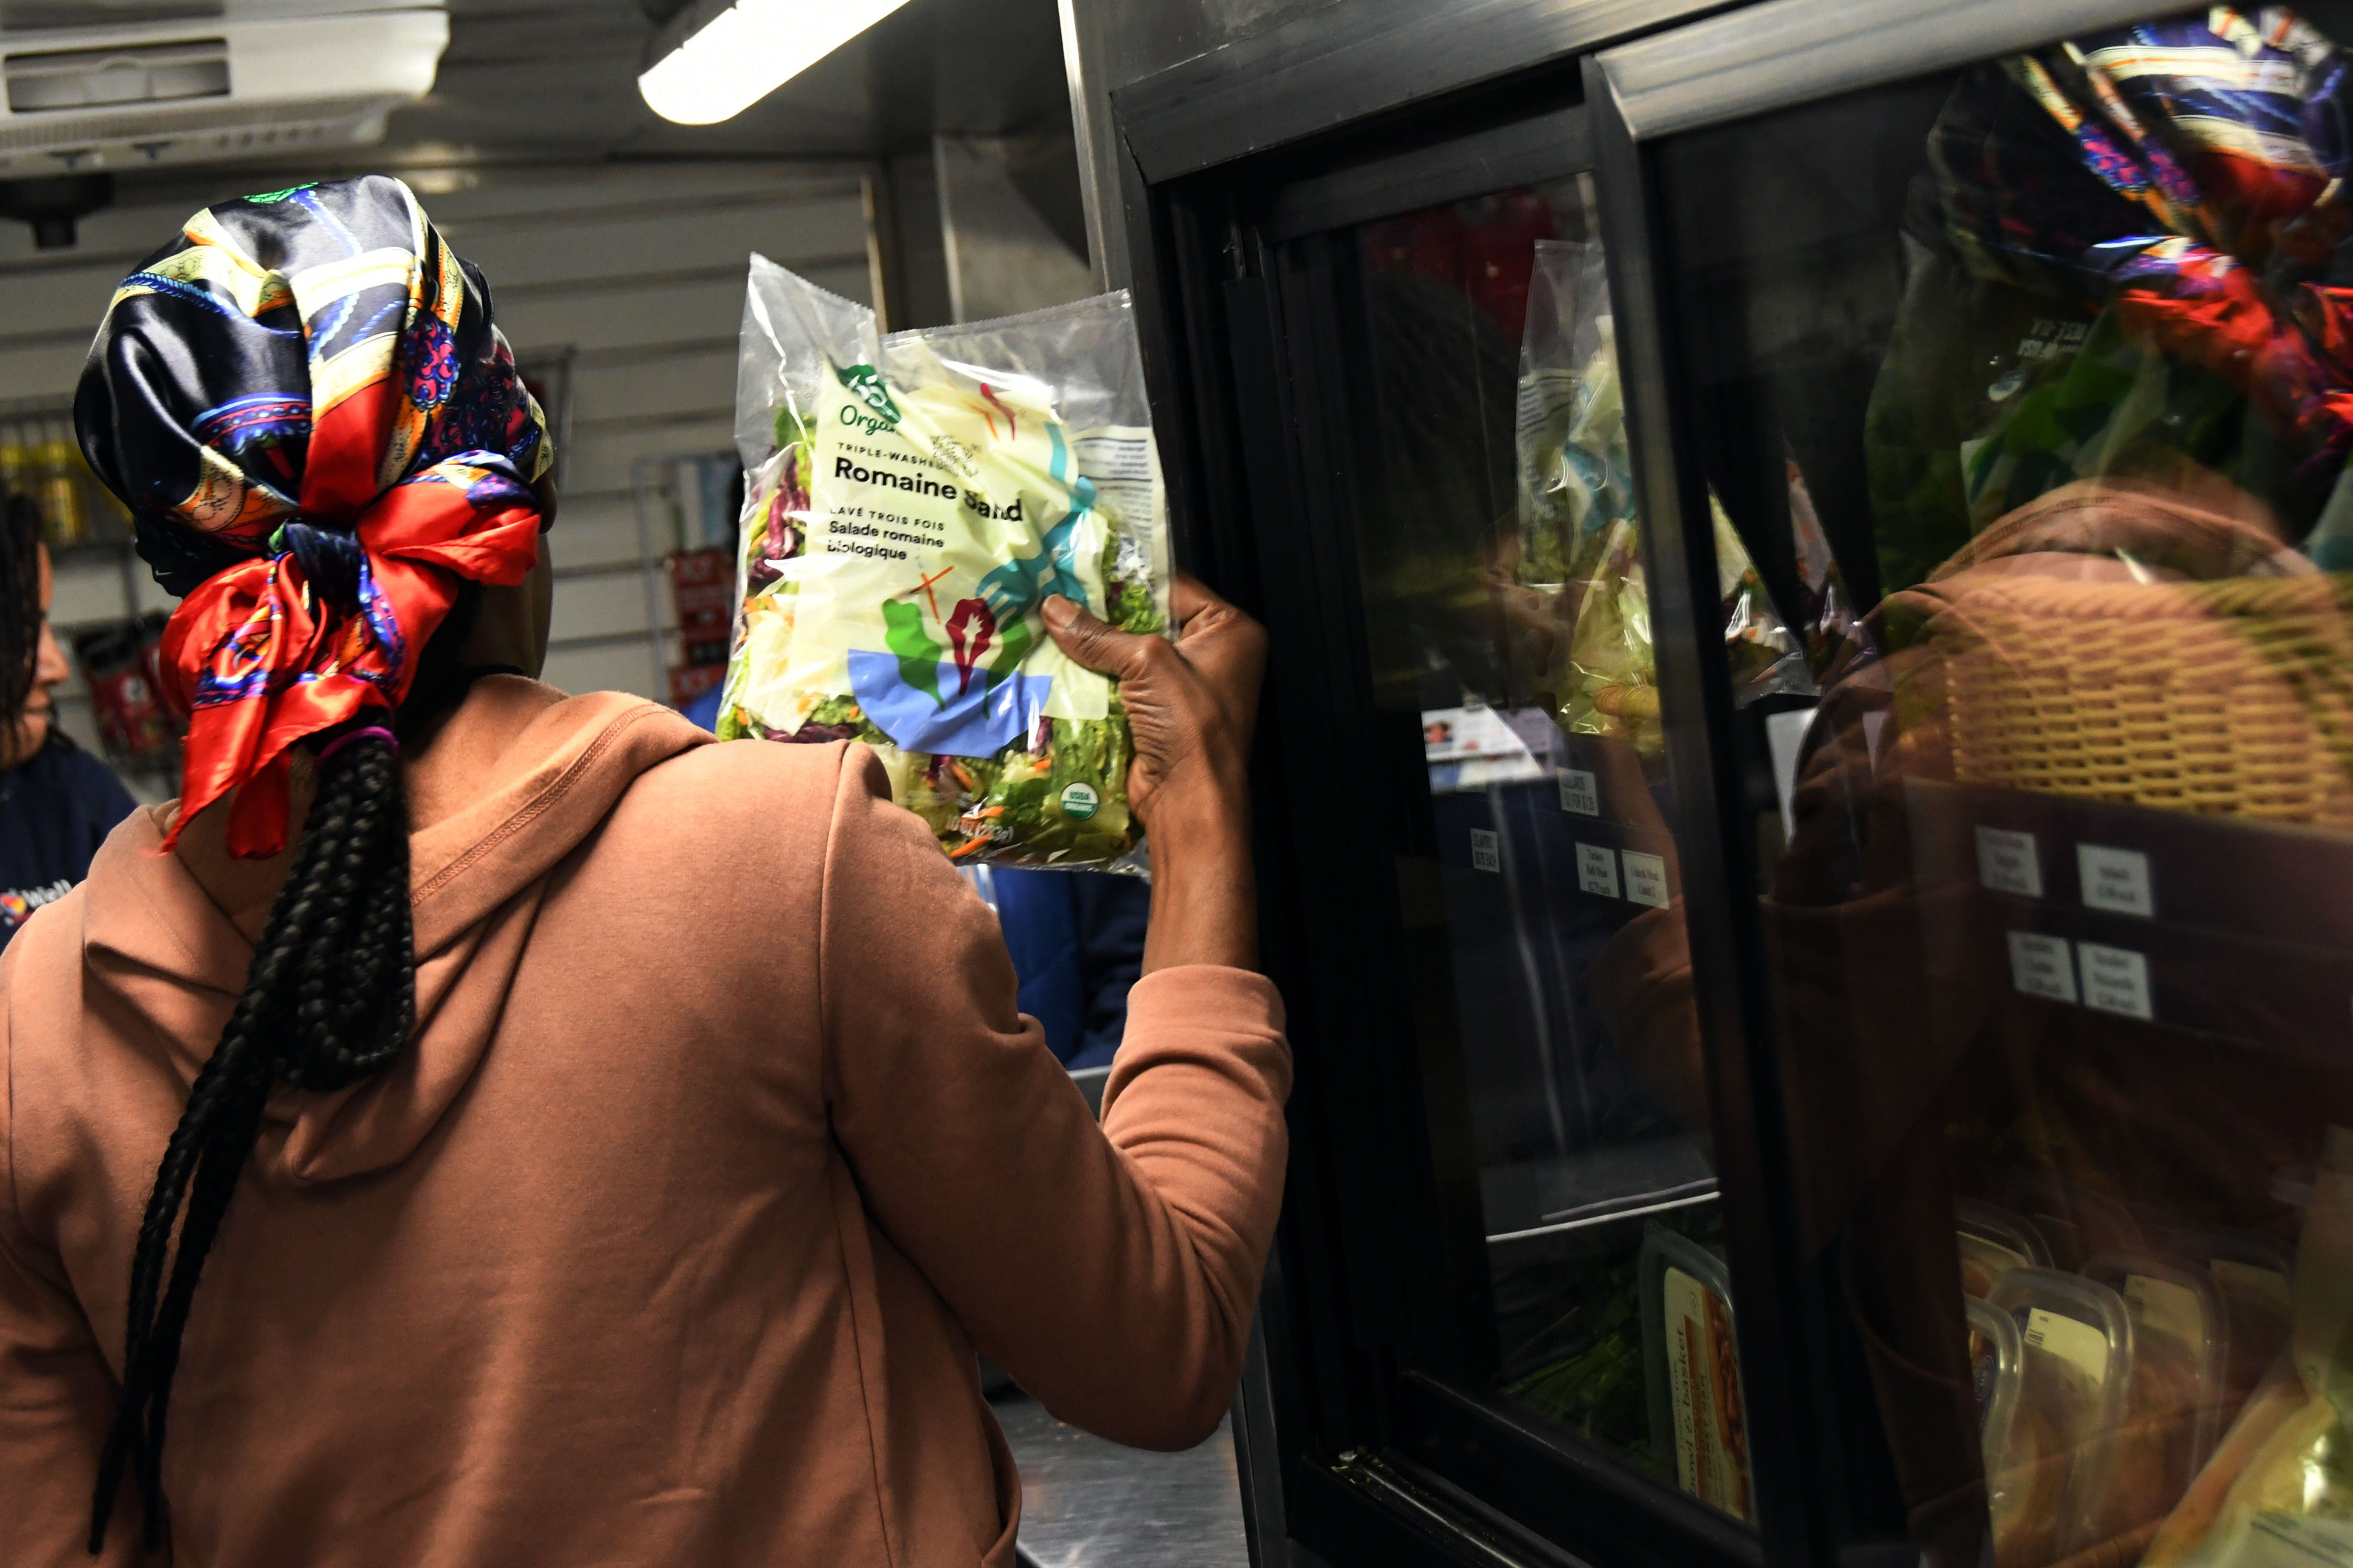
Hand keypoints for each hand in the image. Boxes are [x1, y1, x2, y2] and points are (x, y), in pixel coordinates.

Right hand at [1043, 574, 1265, 972]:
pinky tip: (1056, 663)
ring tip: (1047, 624)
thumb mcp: (1147, 664)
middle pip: (1146, 619)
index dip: (1126, 577)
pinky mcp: (1156, 713)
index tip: (1080, 566)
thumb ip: (1099, 634)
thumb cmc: (1191, 727)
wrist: (1189, 802)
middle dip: (1102, 614)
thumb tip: (1055, 607)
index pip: (1172, 586)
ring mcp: (1182, 686)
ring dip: (1092, 648)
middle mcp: (1211, 654)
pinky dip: (1092, 678)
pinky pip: (1119, 684)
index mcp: (1229, 630)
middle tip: (1056, 594)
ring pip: (1127, 653)